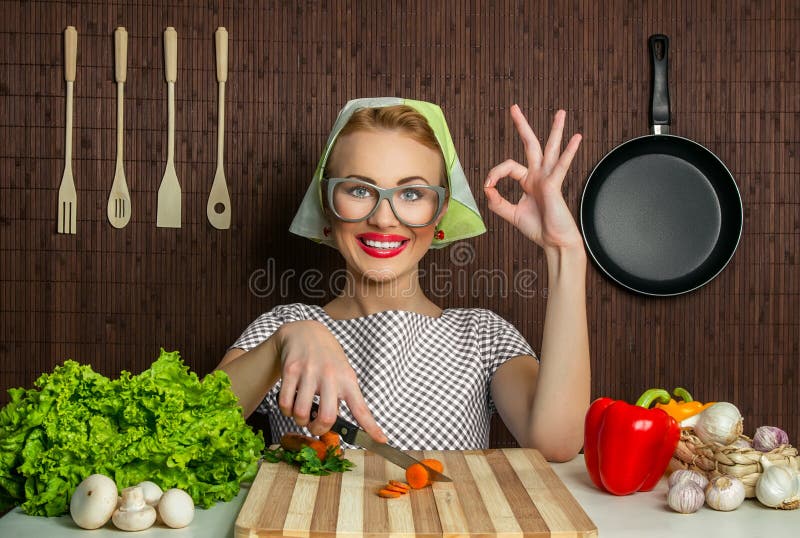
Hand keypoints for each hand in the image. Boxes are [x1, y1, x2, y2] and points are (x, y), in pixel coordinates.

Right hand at [275, 320, 387, 442]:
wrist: (305, 332)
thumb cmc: (327, 358)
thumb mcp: (342, 373)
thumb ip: (343, 396)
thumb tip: (341, 425)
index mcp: (347, 379)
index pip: (361, 408)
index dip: (371, 427)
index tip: (381, 441)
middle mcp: (330, 375)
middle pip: (328, 417)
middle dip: (319, 430)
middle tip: (316, 427)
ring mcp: (309, 372)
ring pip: (301, 413)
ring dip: (300, 421)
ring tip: (302, 414)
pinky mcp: (291, 370)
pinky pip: (285, 403)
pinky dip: (286, 411)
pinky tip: (291, 404)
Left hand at [484, 105, 582, 251]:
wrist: (554, 242)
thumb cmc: (538, 229)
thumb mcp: (511, 214)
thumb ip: (497, 201)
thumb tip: (486, 188)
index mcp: (528, 181)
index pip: (508, 167)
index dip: (495, 173)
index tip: (489, 186)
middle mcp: (539, 176)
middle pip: (531, 145)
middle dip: (522, 126)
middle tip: (514, 108)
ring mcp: (548, 178)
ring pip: (550, 148)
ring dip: (555, 130)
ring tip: (560, 112)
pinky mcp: (555, 184)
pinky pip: (561, 165)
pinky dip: (568, 152)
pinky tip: (576, 138)